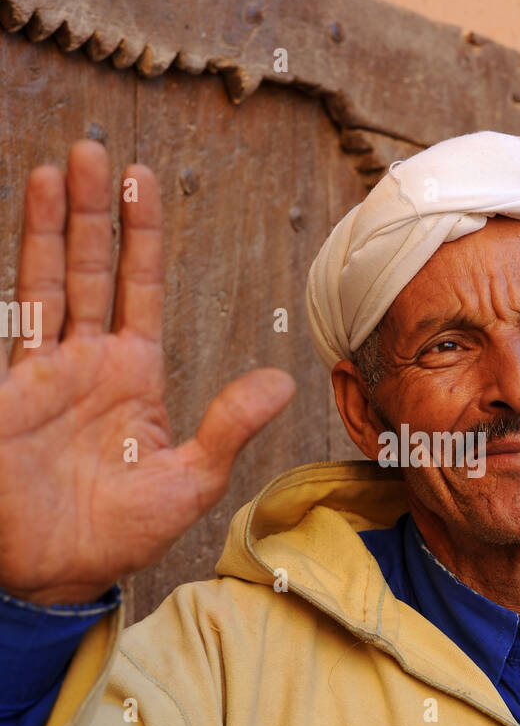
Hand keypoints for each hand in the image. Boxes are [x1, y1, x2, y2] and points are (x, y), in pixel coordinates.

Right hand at [0, 140, 295, 604]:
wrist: (50, 575)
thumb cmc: (117, 536)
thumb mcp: (186, 484)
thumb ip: (227, 427)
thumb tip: (284, 379)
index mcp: (134, 376)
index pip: (141, 287)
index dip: (141, 235)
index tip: (142, 180)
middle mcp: (87, 362)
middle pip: (90, 268)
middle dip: (93, 210)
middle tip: (97, 151)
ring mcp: (40, 372)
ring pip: (46, 281)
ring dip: (49, 226)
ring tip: (56, 169)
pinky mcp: (5, 391)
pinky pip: (11, 322)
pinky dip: (14, 275)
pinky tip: (19, 230)